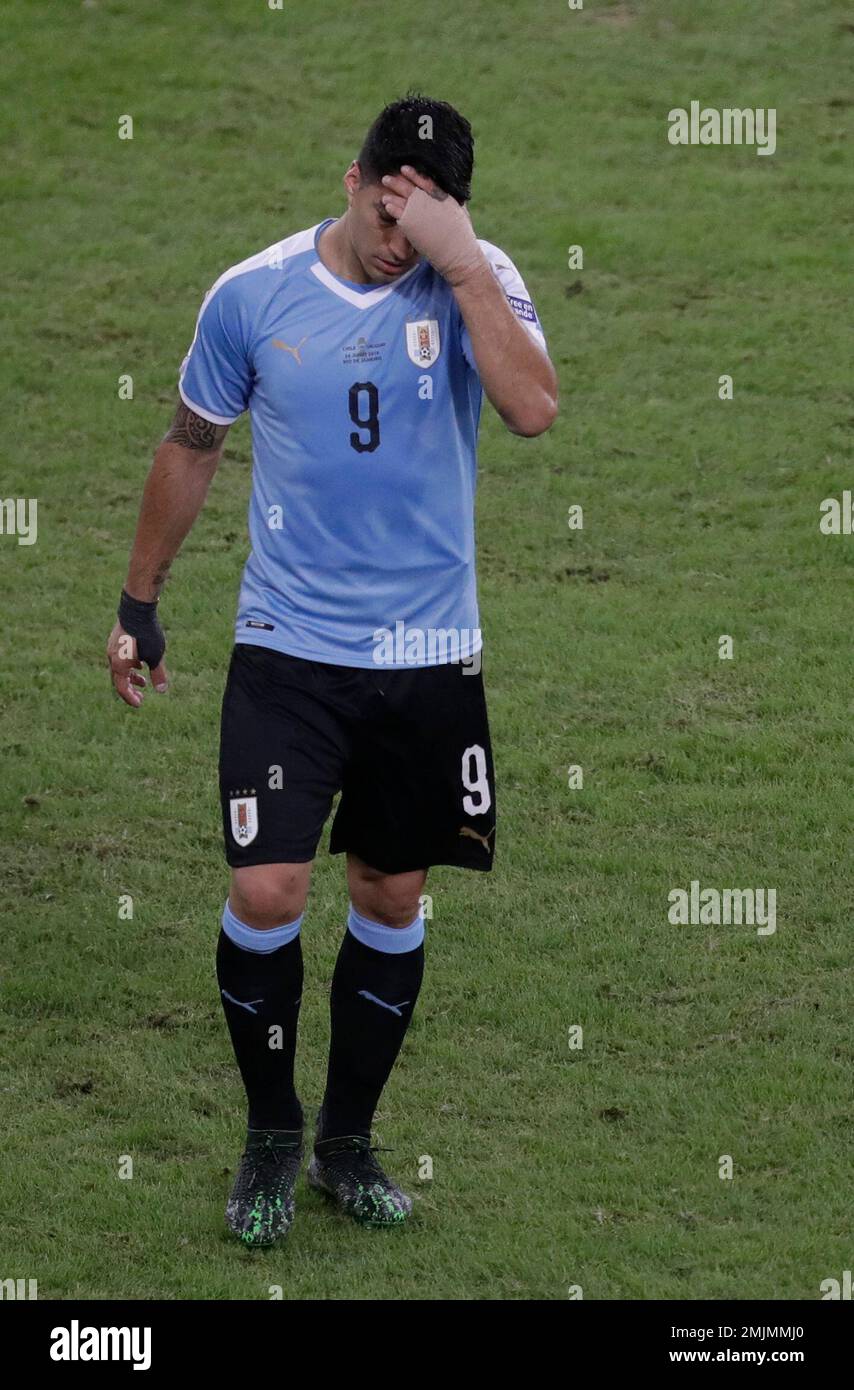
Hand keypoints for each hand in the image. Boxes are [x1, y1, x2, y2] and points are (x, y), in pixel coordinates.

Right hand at [106, 620, 168, 708]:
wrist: (136, 609)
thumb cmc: (147, 634)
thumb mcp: (156, 656)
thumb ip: (158, 674)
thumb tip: (162, 690)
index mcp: (118, 665)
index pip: (122, 689)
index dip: (131, 698)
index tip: (140, 704)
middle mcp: (111, 658)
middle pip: (119, 680)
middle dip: (130, 689)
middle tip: (141, 697)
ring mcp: (111, 648)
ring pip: (119, 668)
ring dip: (131, 677)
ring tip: (143, 681)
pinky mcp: (115, 640)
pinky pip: (119, 658)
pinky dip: (129, 666)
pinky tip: (140, 663)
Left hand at [380, 165, 484, 286]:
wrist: (459, 255)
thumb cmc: (463, 237)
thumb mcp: (462, 212)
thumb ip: (454, 200)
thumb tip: (452, 192)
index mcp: (444, 196)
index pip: (425, 180)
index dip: (413, 174)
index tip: (404, 168)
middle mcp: (431, 201)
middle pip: (409, 188)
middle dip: (397, 182)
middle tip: (386, 178)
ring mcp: (420, 212)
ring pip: (401, 200)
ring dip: (391, 195)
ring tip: (384, 195)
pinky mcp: (412, 225)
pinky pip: (398, 213)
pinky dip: (392, 208)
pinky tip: (387, 205)